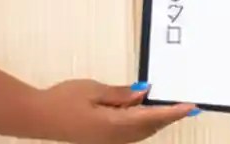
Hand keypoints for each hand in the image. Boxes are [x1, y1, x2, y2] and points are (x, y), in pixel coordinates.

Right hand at [28, 79, 198, 143]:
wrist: (38, 117)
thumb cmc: (63, 100)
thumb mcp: (93, 89)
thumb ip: (120, 93)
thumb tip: (142, 93)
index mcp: (116, 125)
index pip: (152, 117)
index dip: (173, 112)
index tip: (190, 107)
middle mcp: (116, 137)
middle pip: (149, 128)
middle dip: (167, 117)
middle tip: (184, 106)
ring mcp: (109, 140)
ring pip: (140, 132)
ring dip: (154, 120)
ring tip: (167, 107)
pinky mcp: (102, 139)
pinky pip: (129, 133)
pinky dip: (141, 122)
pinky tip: (139, 111)